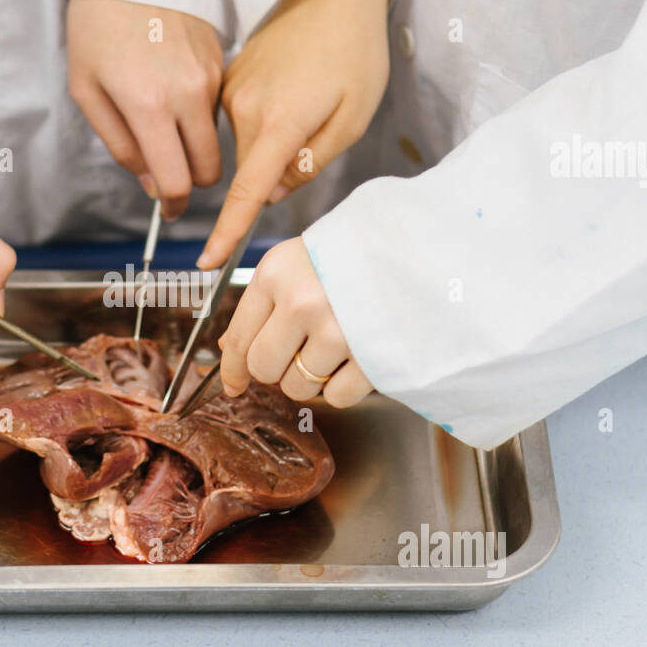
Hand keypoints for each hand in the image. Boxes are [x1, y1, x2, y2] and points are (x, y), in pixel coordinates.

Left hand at [67, 0, 222, 219]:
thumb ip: (121, 146)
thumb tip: (151, 184)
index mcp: (148, 105)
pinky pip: (216, 110)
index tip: (167, 209)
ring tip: (166, 127)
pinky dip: (199, 116)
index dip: (171, 204)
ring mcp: (210, 78)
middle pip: (208, 170)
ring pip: (215, 141)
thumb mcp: (88, 92)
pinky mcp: (221, 63)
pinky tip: (174, 93)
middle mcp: (187, 95)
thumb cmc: (98, 28)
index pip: (176, 180)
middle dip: (189, 182)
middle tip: (167, 176)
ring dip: (195, 148)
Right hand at [199, 0, 389, 269]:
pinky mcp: (229, 80)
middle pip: (250, 172)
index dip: (227, 232)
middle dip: (276, 174)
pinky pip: (241, 122)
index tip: (208, 263)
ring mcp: (232, 93)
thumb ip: (309, 165)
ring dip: (272, 145)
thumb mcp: (351, 118)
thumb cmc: (355, 53)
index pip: (246, 193)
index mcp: (279, 122)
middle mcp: (245, 109)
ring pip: (246, 148)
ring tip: (310, 101)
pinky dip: (264, 124)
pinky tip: (292, 91)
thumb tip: (271, 194)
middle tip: (319, 130)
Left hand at [219, 237, 373, 406]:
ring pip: (297, 388)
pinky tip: (353, 358)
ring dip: (310, 379)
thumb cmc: (351, 254)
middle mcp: (301, 302)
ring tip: (332, 348)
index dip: (232, 369)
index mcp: (276, 274)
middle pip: (264, 368)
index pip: (239, 337)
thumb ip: (262, 304)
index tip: (233, 384)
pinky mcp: (370, 356)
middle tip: (297, 352)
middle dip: (275, 369)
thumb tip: (230, 350)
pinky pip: (337, 398)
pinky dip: (343, 387)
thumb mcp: (296, 262)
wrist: (416, 249)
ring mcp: (337, 331)